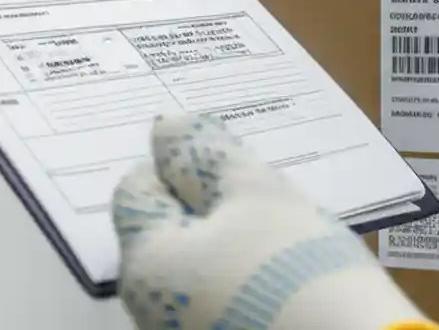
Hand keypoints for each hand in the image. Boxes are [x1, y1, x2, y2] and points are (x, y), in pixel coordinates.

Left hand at [112, 114, 438, 329]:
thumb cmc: (301, 272)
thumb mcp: (257, 193)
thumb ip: (205, 154)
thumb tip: (166, 129)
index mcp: (146, 263)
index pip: (137, 189)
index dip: (182, 163)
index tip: (235, 164)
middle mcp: (151, 309)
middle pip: (168, 230)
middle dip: (212, 203)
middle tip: (265, 194)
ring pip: (199, 266)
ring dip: (235, 242)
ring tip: (288, 237)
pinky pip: (224, 298)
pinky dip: (249, 280)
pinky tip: (291, 278)